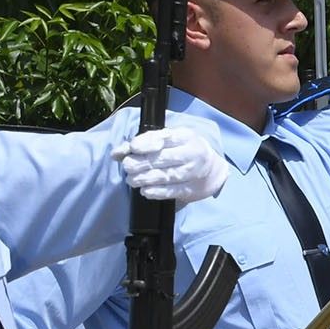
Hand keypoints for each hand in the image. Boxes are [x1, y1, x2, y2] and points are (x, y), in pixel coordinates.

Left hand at [112, 118, 228, 203]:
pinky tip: (145, 191)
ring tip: (132, 180)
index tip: (133, 147)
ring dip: (147, 178)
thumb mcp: (168, 140)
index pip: (165, 137)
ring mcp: (193, 172)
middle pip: (164, 158)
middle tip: (127, 166)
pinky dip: (158, 192)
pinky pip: (173, 191)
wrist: (212, 170)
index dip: (147, 143)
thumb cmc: (183, 150)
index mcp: (185, 136)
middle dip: (143, 163)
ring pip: (167, 176)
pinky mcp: (192, 189)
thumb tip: (116, 153)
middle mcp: (191, 153)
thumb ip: (142, 143)